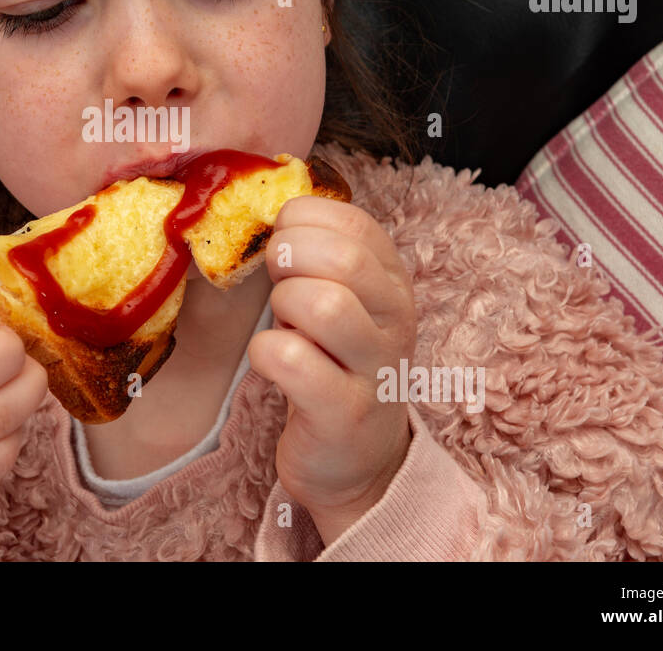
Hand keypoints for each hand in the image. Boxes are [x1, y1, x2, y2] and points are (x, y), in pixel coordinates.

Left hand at [247, 196, 416, 543]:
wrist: (352, 457)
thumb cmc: (329, 361)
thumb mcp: (333, 297)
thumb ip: (312, 254)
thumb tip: (267, 205)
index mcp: (392, 280)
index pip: (353, 221)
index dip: (302, 222)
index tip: (285, 247)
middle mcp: (396, 319)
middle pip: (342, 257)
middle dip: (289, 259)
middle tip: (278, 283)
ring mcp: (375, 368)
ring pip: (323, 305)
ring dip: (283, 307)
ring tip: (285, 326)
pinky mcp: (345, 413)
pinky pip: (291, 360)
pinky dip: (266, 352)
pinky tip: (273, 363)